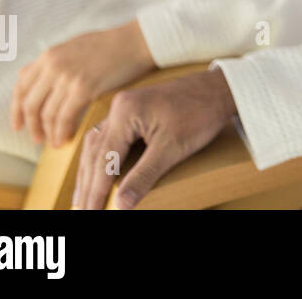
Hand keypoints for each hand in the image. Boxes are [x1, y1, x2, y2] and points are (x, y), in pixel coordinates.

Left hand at [11, 21, 156, 146]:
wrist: (136, 42)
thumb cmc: (110, 44)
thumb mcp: (72, 46)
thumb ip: (48, 61)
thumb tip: (23, 73)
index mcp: (49, 55)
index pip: (21, 87)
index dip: (16, 110)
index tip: (19, 125)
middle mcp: (53, 66)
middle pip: (30, 104)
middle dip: (32, 126)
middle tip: (37, 139)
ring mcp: (68, 77)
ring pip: (47, 114)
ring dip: (48, 132)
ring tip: (54, 142)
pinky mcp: (84, 88)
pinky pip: (65, 117)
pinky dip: (62, 132)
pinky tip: (65, 139)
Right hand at [72, 69, 237, 209]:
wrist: (220, 88)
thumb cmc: (200, 114)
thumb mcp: (172, 148)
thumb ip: (144, 176)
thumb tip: (122, 205)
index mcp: (125, 113)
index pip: (103, 159)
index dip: (95, 190)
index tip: (90, 214)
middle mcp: (118, 107)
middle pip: (95, 152)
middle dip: (87, 185)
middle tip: (81, 212)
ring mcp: (124, 107)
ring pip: (97, 145)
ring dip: (90, 173)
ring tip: (83, 199)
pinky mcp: (133, 110)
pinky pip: (109, 138)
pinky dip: (101, 159)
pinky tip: (98, 174)